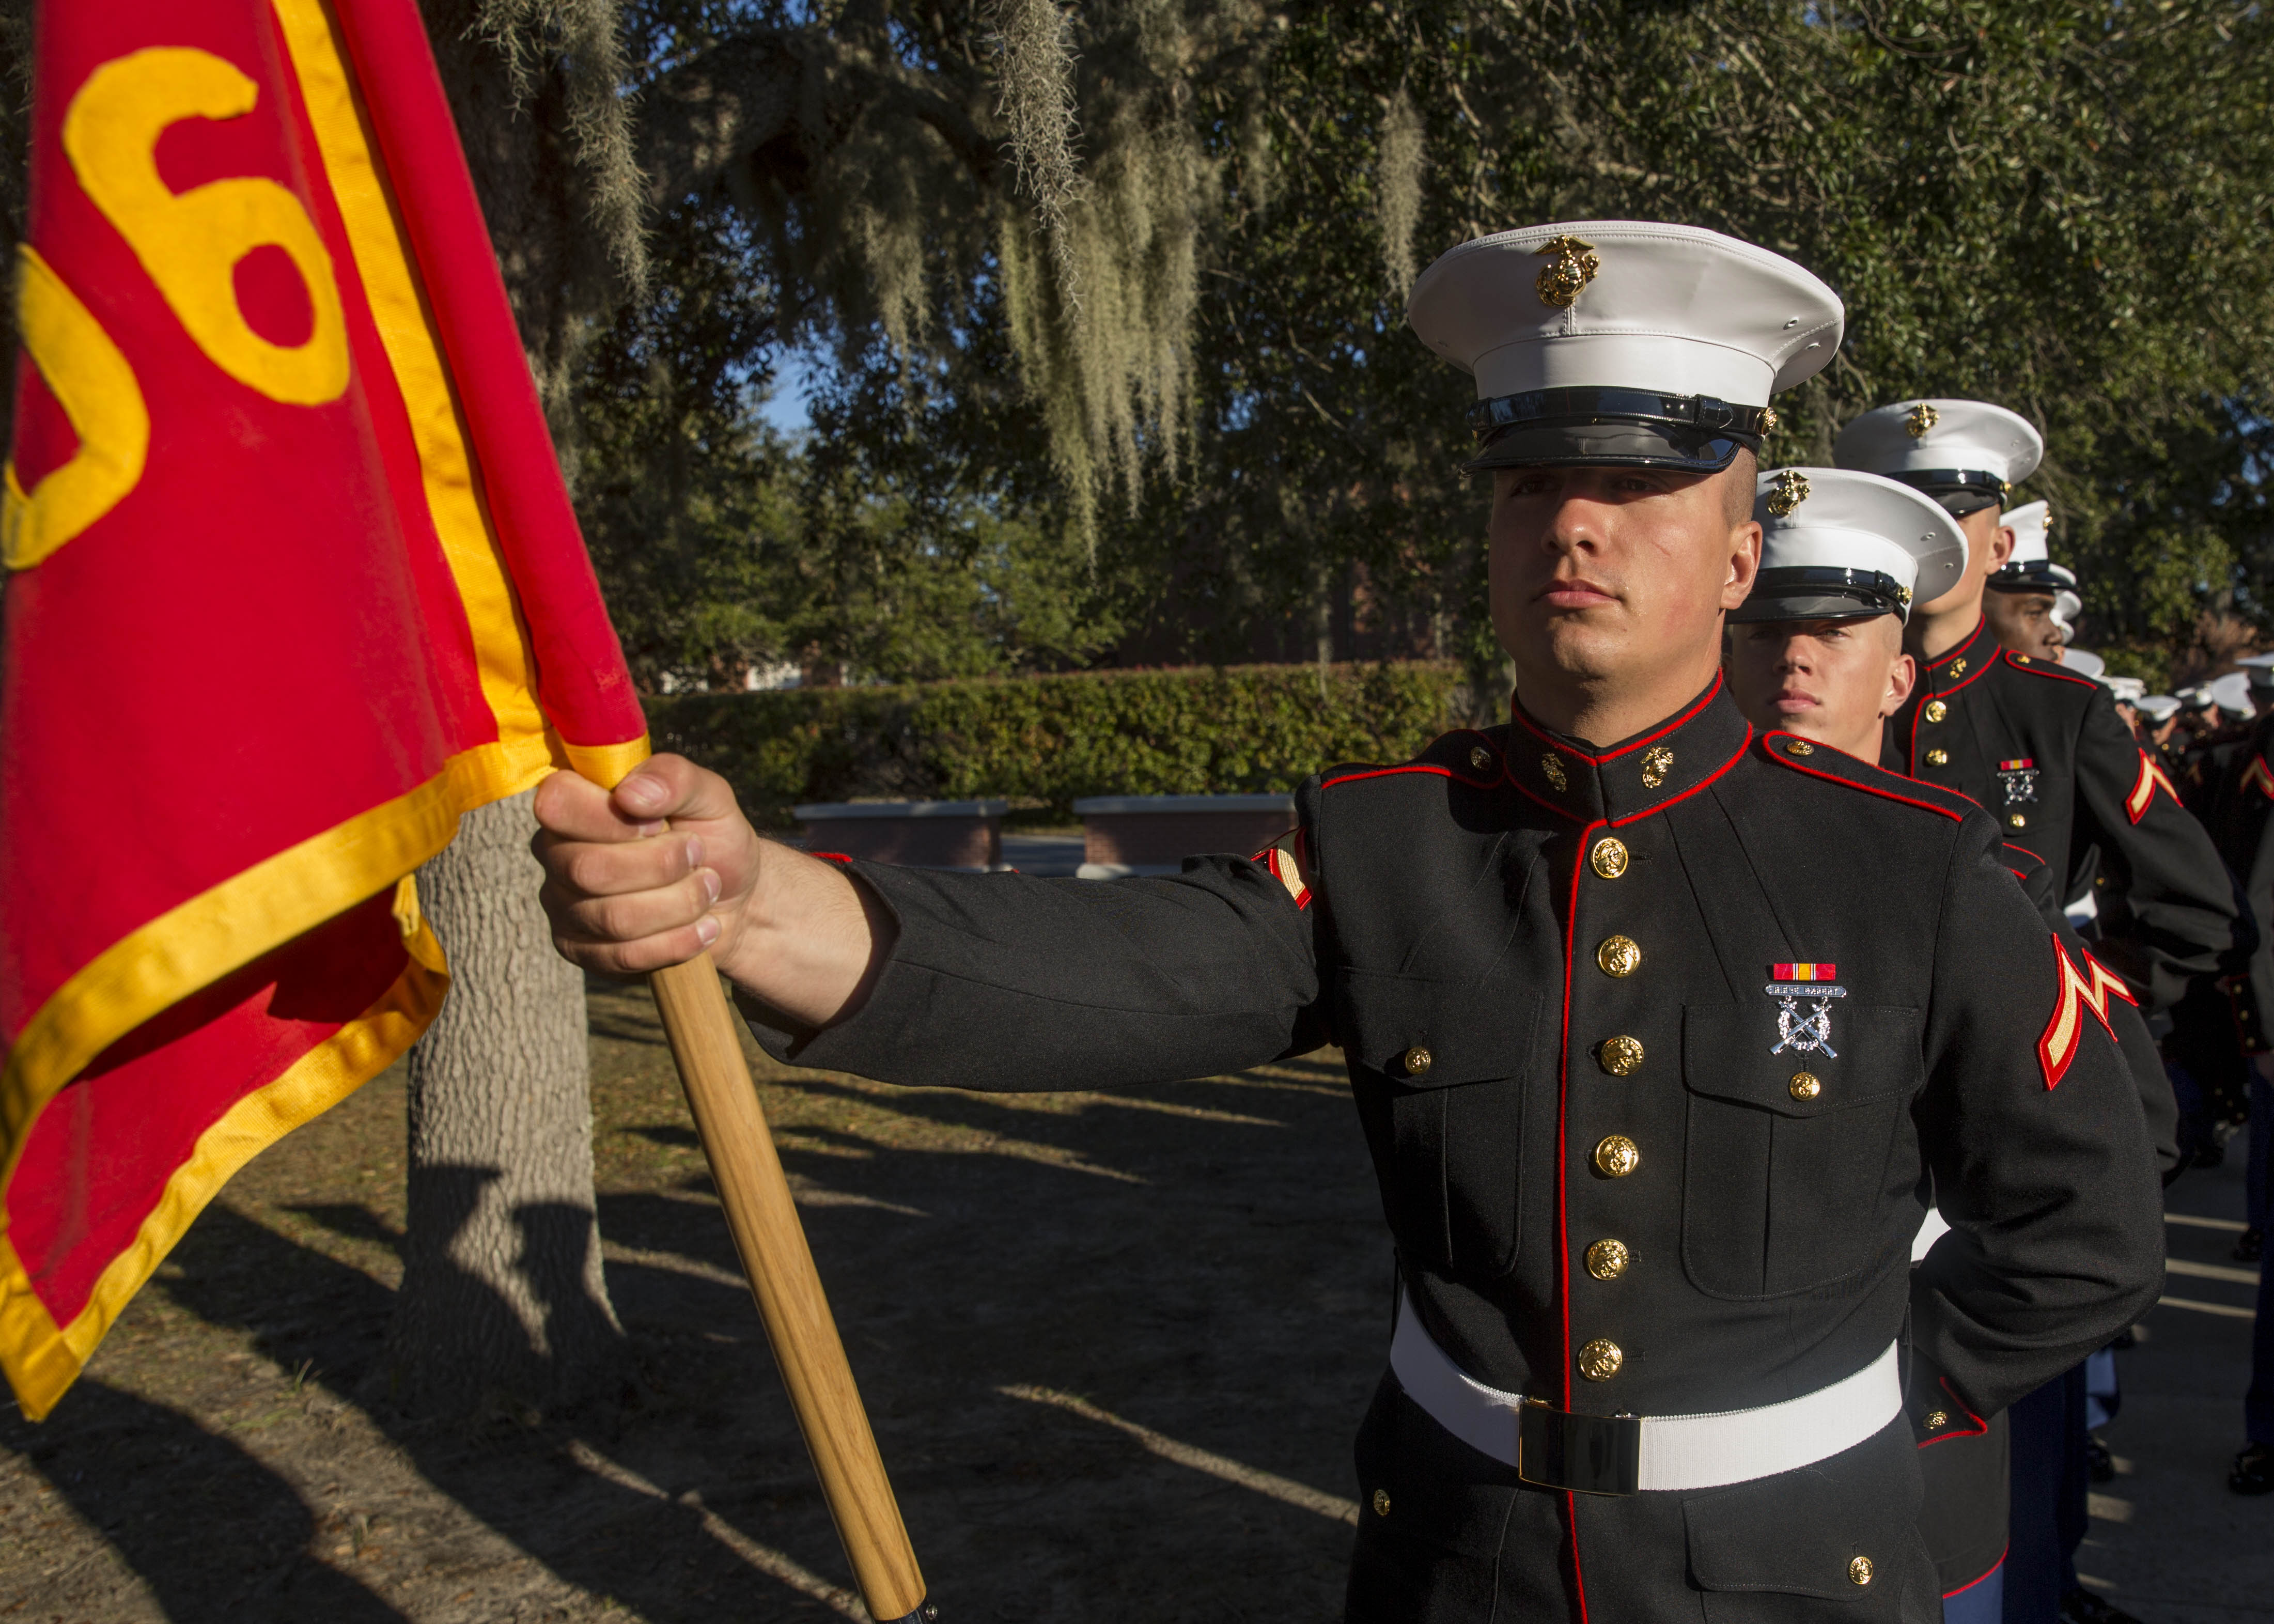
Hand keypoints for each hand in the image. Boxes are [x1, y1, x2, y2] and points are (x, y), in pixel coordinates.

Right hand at [530, 755, 889, 1026]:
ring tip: (708, 888)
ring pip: (612, 918)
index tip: (660, 823)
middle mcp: (557, 852)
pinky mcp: (581, 950)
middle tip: (698, 857)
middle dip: (662, 866)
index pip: (557, 803)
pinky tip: (704, 927)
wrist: (734, 898)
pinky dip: (677, 942)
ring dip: (678, 904)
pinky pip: (622, 956)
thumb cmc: (712, 837)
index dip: (611, 818)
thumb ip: (675, 778)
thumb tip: (631, 793)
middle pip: (588, 869)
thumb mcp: (709, 796)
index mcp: (575, 802)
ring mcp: (563, 904)